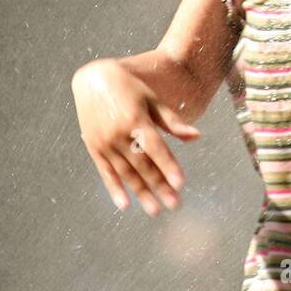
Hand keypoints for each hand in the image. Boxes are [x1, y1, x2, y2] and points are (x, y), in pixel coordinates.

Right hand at [71, 60, 201, 215]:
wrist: (92, 79)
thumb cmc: (130, 88)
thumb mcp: (152, 100)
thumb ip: (172, 121)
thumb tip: (197, 136)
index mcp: (136, 119)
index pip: (156, 148)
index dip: (169, 166)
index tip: (181, 183)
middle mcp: (119, 133)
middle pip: (143, 165)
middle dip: (159, 186)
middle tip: (175, 204)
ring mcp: (104, 142)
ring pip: (126, 173)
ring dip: (141, 193)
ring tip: (155, 210)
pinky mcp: (94, 148)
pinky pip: (106, 172)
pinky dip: (114, 189)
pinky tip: (125, 205)